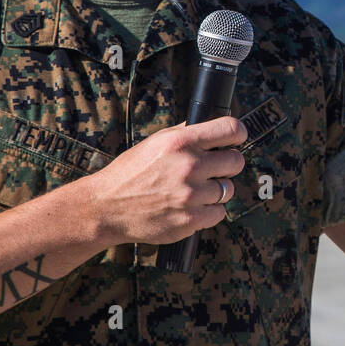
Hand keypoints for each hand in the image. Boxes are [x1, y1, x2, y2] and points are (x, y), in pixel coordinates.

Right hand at [83, 116, 247, 245]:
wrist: (106, 208)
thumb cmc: (130, 173)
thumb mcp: (154, 143)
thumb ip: (184, 133)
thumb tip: (212, 125)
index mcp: (180, 142)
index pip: (231, 130)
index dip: (239, 134)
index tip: (237, 139)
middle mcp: (188, 166)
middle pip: (236, 161)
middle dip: (228, 164)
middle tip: (215, 169)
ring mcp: (190, 195)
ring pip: (228, 189)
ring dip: (217, 190)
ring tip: (196, 190)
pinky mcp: (190, 220)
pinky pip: (219, 213)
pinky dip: (210, 211)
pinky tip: (193, 207)